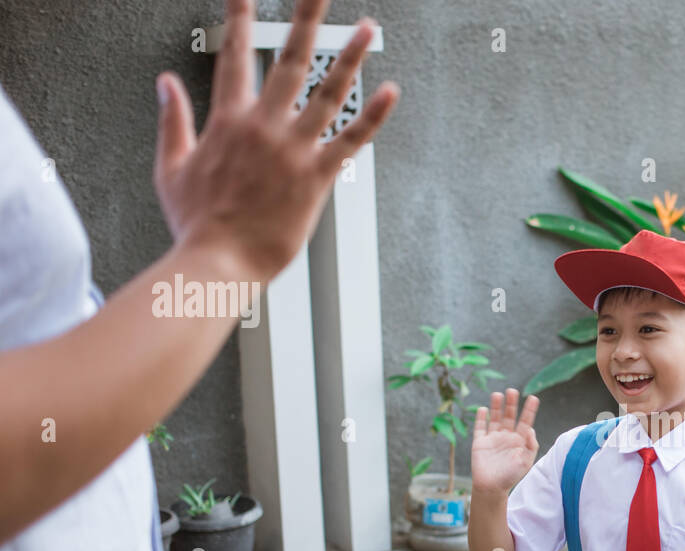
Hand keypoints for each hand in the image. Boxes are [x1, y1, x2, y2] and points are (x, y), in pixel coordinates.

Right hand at [152, 0, 399, 283]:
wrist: (218, 263)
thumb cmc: (197, 223)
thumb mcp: (171, 166)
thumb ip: (172, 120)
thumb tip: (165, 84)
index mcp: (227, 121)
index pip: (234, 55)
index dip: (240, 18)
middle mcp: (263, 126)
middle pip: (289, 59)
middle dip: (305, 18)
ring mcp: (293, 149)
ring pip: (328, 91)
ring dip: (351, 56)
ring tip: (368, 27)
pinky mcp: (317, 176)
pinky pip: (351, 139)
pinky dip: (373, 115)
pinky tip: (390, 91)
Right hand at [472, 388, 540, 495]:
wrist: (491, 487)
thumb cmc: (511, 476)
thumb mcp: (526, 461)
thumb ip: (531, 445)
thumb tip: (530, 429)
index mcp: (519, 441)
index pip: (525, 421)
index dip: (529, 410)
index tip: (534, 398)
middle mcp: (506, 437)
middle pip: (510, 416)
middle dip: (511, 404)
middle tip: (512, 390)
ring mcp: (493, 439)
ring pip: (495, 418)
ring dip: (496, 407)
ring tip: (498, 394)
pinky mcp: (480, 442)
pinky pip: (480, 428)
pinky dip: (481, 418)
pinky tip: (483, 409)